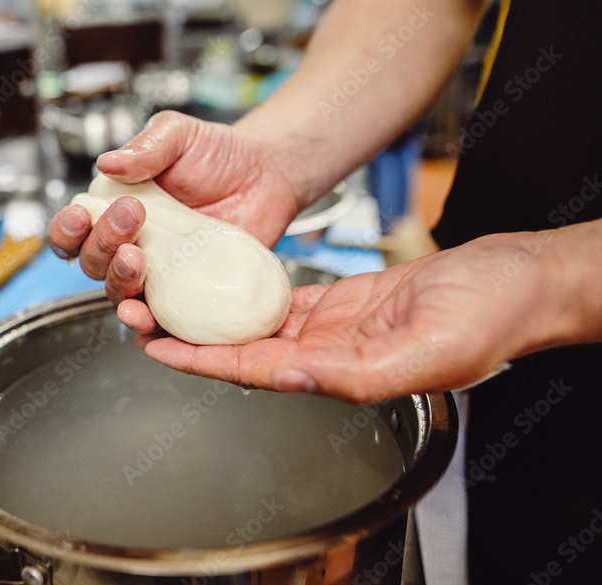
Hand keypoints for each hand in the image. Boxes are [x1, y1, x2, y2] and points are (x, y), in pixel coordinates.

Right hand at [47, 111, 303, 304]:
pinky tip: (149, 317)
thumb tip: (108, 162)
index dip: (67, 229)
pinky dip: (149, 325)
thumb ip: (146, 146)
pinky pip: (160, 320)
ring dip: (119, 281)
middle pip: (91, 262)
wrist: (268, 175)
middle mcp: (128, 244)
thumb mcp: (180, 135)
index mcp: (113, 208)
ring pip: (118, 292)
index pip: (73, 230)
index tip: (83, 214)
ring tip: (137, 259)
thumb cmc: (218, 154)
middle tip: (131, 216)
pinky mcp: (186, 297)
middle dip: (101, 244)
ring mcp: (157, 274)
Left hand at [131, 231, 579, 401]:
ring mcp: (331, 330)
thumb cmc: (486, 318)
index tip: (156, 347)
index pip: (253, 369)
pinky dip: (246, 290)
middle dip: (190, 336)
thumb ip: (354, 373)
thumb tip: (289, 375)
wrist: (515, 283)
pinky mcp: (341, 304)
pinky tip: (218, 279)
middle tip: (140, 314)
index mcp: (339, 373)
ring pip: (254, 324)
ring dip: (210, 312)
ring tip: (167, 295)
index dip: (201, 361)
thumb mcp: (424, 350)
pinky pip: (281, 300)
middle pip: (240, 349)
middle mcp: (326, 356)